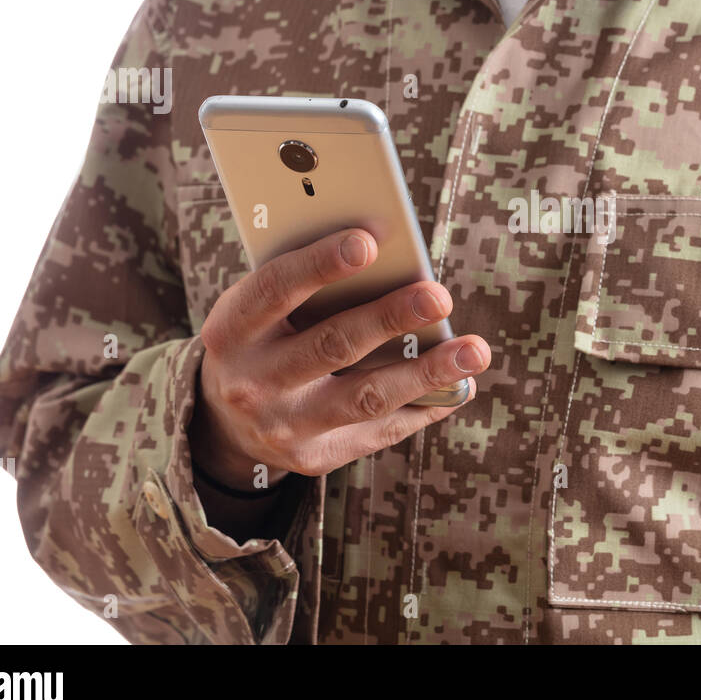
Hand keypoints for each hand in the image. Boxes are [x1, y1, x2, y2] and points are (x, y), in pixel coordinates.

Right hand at [191, 228, 488, 490]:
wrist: (226, 423)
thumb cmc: (263, 338)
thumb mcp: (260, 309)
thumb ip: (307, 283)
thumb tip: (388, 250)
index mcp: (231, 330)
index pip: (275, 290)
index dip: (320, 265)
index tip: (368, 242)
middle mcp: (252, 383)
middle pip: (332, 346)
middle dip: (390, 318)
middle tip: (438, 296)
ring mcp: (284, 426)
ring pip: (366, 397)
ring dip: (427, 373)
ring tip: (474, 351)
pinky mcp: (315, 457)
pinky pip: (381, 430)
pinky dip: (427, 405)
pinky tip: (461, 386)